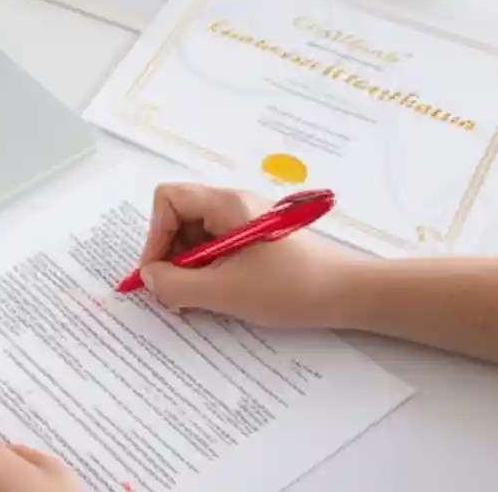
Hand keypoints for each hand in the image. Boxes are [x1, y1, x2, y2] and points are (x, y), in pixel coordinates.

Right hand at [137, 183, 372, 327]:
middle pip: (179, 216)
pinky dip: (208, 269)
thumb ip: (177, 285)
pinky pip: (217, 246)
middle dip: (170, 254)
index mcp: (226, 204)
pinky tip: (218, 294)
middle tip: (174, 291)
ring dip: (188, 265)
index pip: (168, 199)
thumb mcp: (225, 291)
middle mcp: (234, 204)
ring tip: (197, 298)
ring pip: (197, 234)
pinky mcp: (256, 239)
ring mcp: (246, 220)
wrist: (348, 294)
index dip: (154, 235)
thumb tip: (149, 278)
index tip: (158, 273)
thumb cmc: (290, 287)